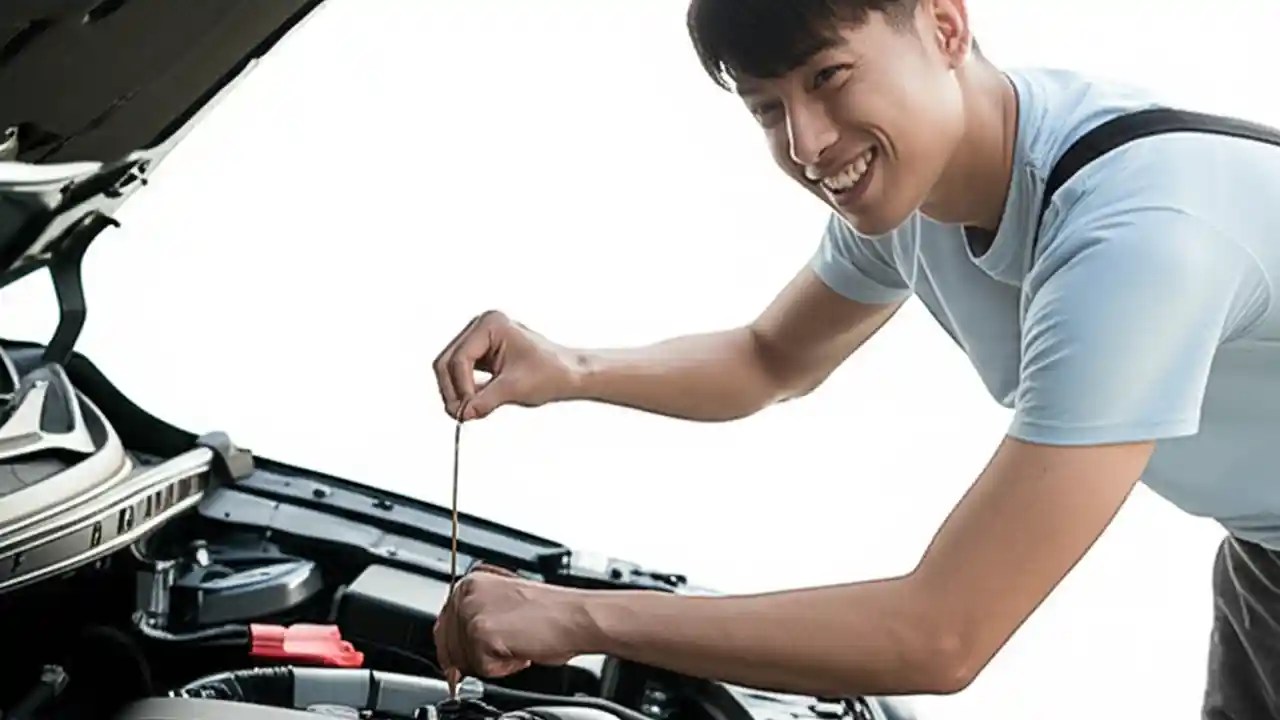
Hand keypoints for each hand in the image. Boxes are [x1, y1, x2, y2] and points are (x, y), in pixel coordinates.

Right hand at [433, 310, 579, 420]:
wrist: (569, 374)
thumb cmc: (552, 372)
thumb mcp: (516, 387)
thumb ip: (485, 400)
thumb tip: (462, 413)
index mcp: (490, 324)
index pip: (460, 358)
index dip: (461, 387)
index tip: (466, 410)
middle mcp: (482, 327)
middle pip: (448, 362)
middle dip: (452, 390)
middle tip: (459, 415)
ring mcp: (480, 340)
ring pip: (450, 369)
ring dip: (456, 392)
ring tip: (466, 413)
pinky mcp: (482, 355)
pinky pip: (462, 374)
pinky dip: (464, 391)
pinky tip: (473, 406)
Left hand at [434, 565, 590, 684]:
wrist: (576, 617)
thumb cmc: (552, 613)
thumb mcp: (504, 609)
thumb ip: (474, 623)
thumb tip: (453, 658)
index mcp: (471, 583)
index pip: (443, 627)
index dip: (456, 650)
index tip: (466, 659)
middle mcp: (467, 593)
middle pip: (451, 647)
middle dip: (477, 656)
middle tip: (507, 647)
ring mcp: (472, 612)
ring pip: (465, 660)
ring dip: (493, 661)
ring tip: (518, 643)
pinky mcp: (481, 632)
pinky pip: (482, 669)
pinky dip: (504, 668)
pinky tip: (521, 649)